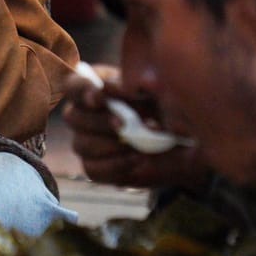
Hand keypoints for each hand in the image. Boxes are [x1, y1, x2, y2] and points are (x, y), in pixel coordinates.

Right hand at [61, 65, 209, 191]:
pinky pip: (93, 169)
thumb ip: (130, 87)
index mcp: (94, 89)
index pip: (72, 86)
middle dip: (100, 121)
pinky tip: (136, 159)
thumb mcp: (153, 91)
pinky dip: (115, 164)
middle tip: (124, 124)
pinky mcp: (95, 167)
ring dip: (109, 144)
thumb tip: (109, 88)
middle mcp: (83, 115)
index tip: (100, 98)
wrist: (183, 141)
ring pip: (81, 144)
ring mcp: (86, 143)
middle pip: (73, 117)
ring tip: (135, 144)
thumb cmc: (164, 107)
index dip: (81, 91)